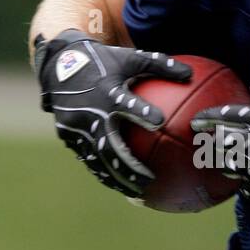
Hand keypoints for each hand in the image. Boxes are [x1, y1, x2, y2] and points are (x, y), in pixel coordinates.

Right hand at [34, 29, 191, 196]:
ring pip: (97, 159)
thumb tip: (191, 75)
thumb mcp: (130, 58)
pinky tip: (119, 184)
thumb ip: (159, 65)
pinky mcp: (68, 136)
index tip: (159, 121)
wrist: (59, 63)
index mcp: (107, 91)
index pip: (126, 102)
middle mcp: (90, 112)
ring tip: (137, 191)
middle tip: (150, 181)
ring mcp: (76, 127)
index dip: (141, 111)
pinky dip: (103, 172)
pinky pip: (88, 158)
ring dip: (117, 177)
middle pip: (109, 146)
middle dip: (129, 167)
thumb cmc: (103, 62)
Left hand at [190, 50, 249, 236]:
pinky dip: (242, 182)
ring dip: (223, 161)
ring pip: (228, 164)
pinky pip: (243, 186)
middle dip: (212, 141)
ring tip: (219, 160)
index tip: (196, 120)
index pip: (230, 116)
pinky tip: (243, 181)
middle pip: (223, 141)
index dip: (210, 117)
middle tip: (203, 140)